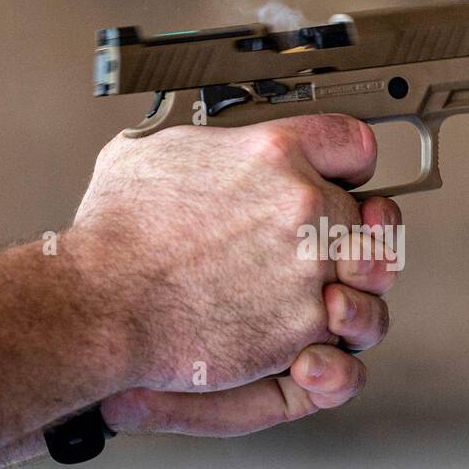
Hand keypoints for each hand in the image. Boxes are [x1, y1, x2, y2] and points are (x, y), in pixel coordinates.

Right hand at [68, 114, 397, 394]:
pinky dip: (323, 325)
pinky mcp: (304, 323)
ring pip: (367, 269)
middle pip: (363, 209)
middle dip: (342, 225)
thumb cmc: (115, 235)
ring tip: (319, 284)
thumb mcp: (155, 151)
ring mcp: (309, 267)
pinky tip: (295, 319)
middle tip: (318, 240)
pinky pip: (343, 321)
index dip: (348, 162)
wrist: (100, 306)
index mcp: (272, 152)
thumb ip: (210, 145)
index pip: (353, 143)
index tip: (343, 175)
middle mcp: (302, 205)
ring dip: (348, 277)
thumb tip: (215, 145)